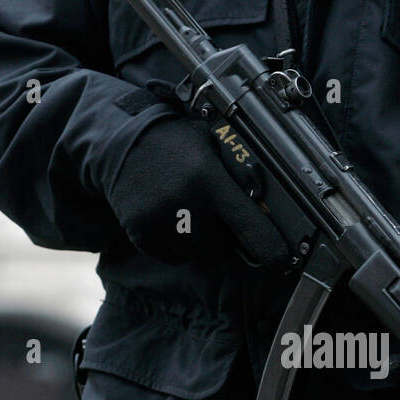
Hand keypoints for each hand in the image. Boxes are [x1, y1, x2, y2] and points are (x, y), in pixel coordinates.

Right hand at [105, 115, 288, 265]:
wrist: (122, 141)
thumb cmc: (175, 143)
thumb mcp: (210, 146)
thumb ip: (235, 175)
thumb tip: (269, 206)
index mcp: (209, 179)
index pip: (249, 227)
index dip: (267, 247)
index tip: (277, 258)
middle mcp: (185, 202)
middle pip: (218, 249)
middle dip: (221, 240)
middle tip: (214, 220)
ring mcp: (159, 219)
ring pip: (193, 255)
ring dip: (196, 243)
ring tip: (188, 215)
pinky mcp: (140, 231)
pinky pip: (170, 256)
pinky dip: (175, 247)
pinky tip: (171, 222)